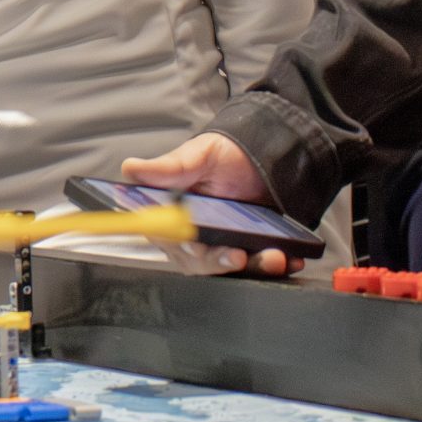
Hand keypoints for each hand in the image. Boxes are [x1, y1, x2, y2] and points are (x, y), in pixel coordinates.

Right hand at [118, 133, 305, 276]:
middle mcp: (195, 236)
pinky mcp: (252, 249)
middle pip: (198, 261)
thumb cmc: (224, 155)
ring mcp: (225, 245)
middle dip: (219, 262)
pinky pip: (260, 265)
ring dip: (252, 267)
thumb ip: (167, 167)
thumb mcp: (196, 155)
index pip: (167, 239)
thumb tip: (131, 168)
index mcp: (171, 216)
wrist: (267, 157)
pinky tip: (290, 258)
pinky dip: (275, 265)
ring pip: (230, 267)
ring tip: (274, 257)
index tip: (195, 246)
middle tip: (238, 255)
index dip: (180, 247)